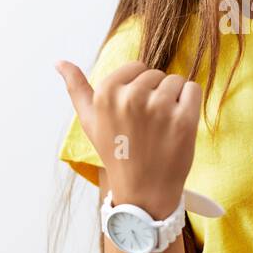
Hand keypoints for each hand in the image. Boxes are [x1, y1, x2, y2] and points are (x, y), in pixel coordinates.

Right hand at [56, 58, 201, 216]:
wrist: (142, 191)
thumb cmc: (116, 153)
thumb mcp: (89, 121)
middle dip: (156, 94)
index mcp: (107, 92)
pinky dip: (190, 104)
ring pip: (176, 81)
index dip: (139, 88)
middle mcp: (131, 96)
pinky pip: (193, 90)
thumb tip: (59, 61)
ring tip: (162, 127)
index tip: (133, 113)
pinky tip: (178, 125)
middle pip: (157, 74)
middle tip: (148, 125)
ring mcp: (159, 107)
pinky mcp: (184, 119)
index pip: (137, 66)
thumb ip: (76, 88)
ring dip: (174, 100)